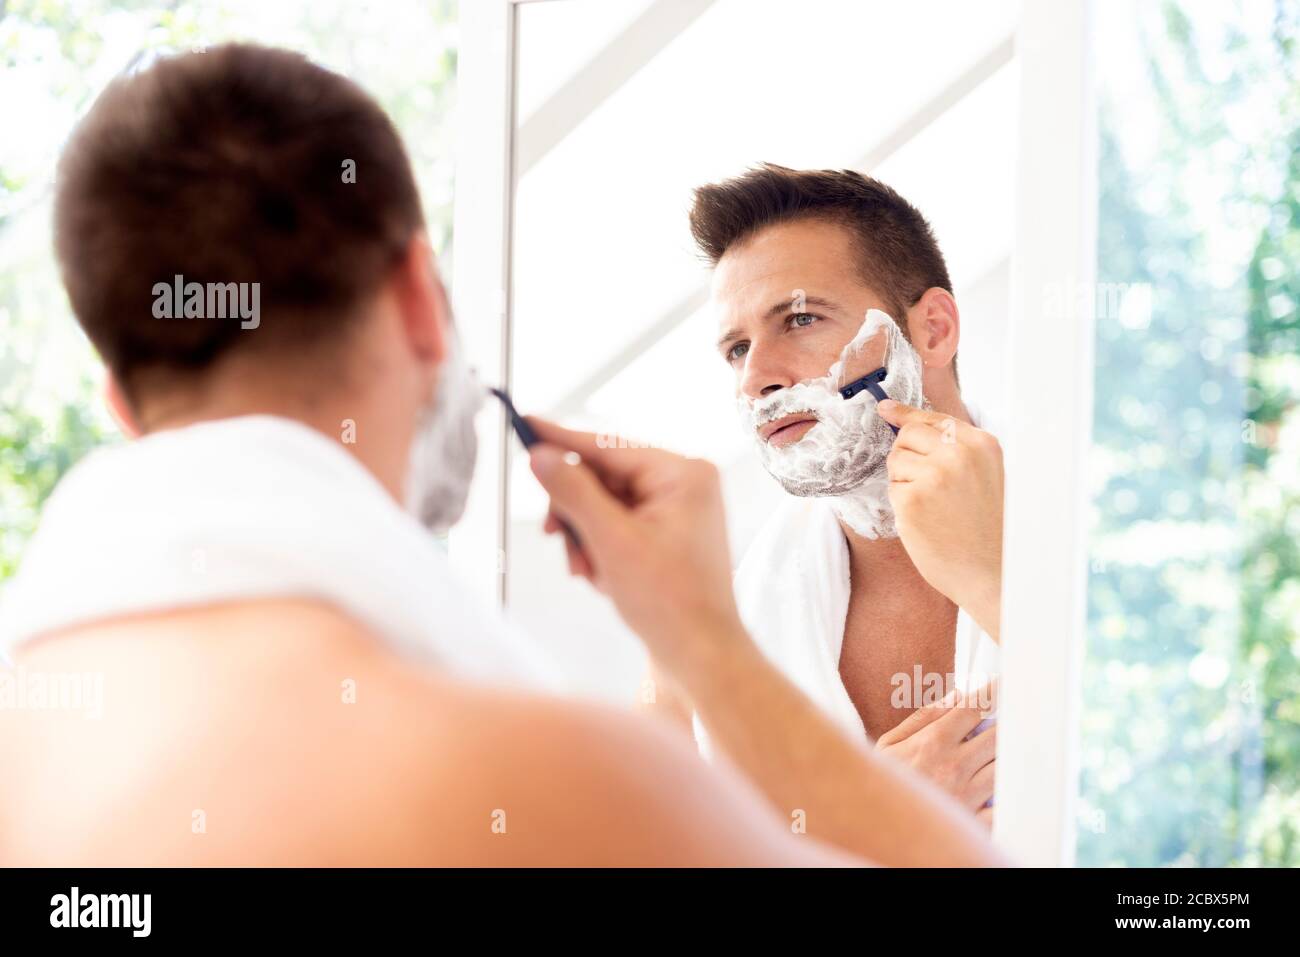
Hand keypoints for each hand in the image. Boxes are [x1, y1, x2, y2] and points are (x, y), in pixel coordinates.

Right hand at [526, 418, 747, 679]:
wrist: (701, 656)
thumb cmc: (671, 603)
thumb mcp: (612, 542)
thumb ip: (573, 493)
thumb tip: (540, 455)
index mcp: (683, 473)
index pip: (608, 447)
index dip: (562, 439)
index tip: (526, 424)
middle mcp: (684, 482)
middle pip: (603, 476)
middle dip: (575, 511)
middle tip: (554, 535)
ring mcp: (678, 507)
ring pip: (605, 503)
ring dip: (584, 535)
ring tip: (586, 571)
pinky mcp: (668, 531)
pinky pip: (618, 523)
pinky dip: (600, 547)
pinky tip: (601, 576)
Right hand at [875, 683, 996, 824]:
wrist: (872, 825)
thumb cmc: (881, 783)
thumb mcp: (890, 743)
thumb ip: (924, 717)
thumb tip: (956, 696)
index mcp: (933, 743)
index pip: (973, 709)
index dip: (993, 693)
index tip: (1005, 684)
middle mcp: (953, 767)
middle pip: (998, 736)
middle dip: (1008, 724)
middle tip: (1012, 718)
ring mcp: (966, 796)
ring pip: (1005, 768)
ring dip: (1007, 757)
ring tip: (1003, 751)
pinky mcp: (973, 821)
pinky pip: (1004, 807)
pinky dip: (1007, 797)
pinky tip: (1003, 789)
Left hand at [877, 399, 1003, 640]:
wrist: (995, 573)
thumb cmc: (990, 530)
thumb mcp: (986, 476)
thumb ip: (957, 450)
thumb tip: (910, 424)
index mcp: (981, 444)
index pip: (934, 419)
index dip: (906, 414)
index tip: (885, 408)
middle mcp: (958, 454)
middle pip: (908, 436)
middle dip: (906, 456)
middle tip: (927, 488)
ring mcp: (934, 475)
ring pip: (896, 463)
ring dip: (905, 484)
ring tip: (935, 509)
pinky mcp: (912, 500)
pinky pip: (892, 490)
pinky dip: (902, 505)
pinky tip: (926, 522)